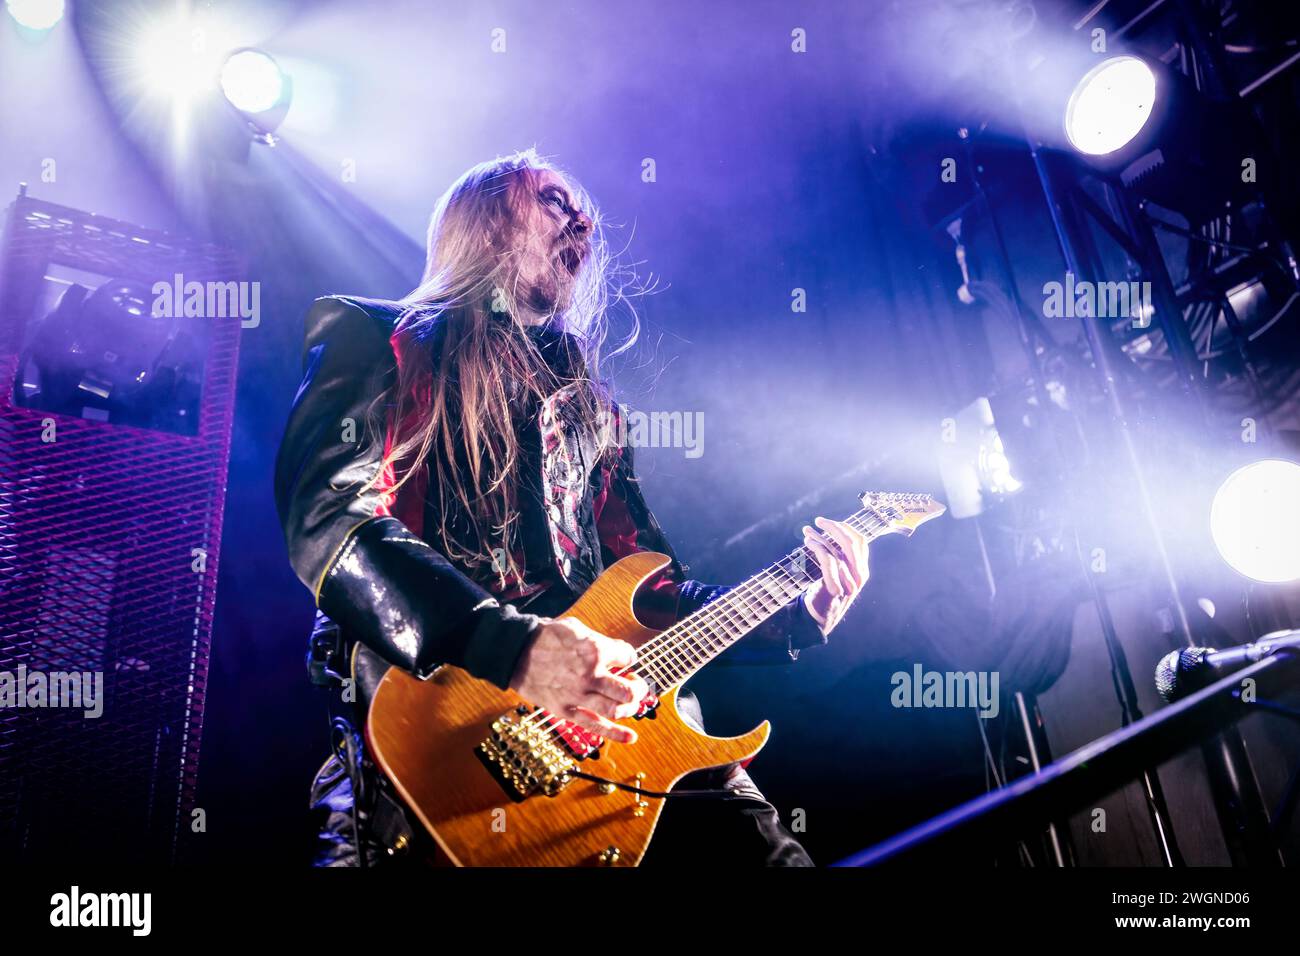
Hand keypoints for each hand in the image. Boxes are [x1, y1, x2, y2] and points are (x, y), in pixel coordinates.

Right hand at [508, 617, 648, 743]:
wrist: (516, 652)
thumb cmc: (545, 637)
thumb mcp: (577, 628)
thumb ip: (600, 641)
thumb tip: (618, 651)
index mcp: (595, 650)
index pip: (628, 656)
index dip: (629, 657)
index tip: (624, 659)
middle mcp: (591, 674)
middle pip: (629, 690)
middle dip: (638, 688)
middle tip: (636, 684)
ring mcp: (579, 695)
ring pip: (616, 710)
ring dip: (630, 708)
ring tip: (630, 703)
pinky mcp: (566, 710)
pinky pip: (595, 726)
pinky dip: (616, 734)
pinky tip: (630, 737)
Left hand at [801, 516, 869, 635]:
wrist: (818, 618)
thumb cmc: (825, 593)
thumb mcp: (838, 574)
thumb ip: (840, 557)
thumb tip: (832, 531)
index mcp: (862, 571)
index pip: (861, 542)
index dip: (846, 528)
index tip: (831, 522)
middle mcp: (859, 577)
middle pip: (851, 543)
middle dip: (834, 527)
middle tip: (819, 521)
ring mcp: (848, 583)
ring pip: (837, 550)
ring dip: (820, 536)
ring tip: (806, 531)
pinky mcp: (834, 588)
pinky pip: (827, 560)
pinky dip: (817, 547)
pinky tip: (808, 543)